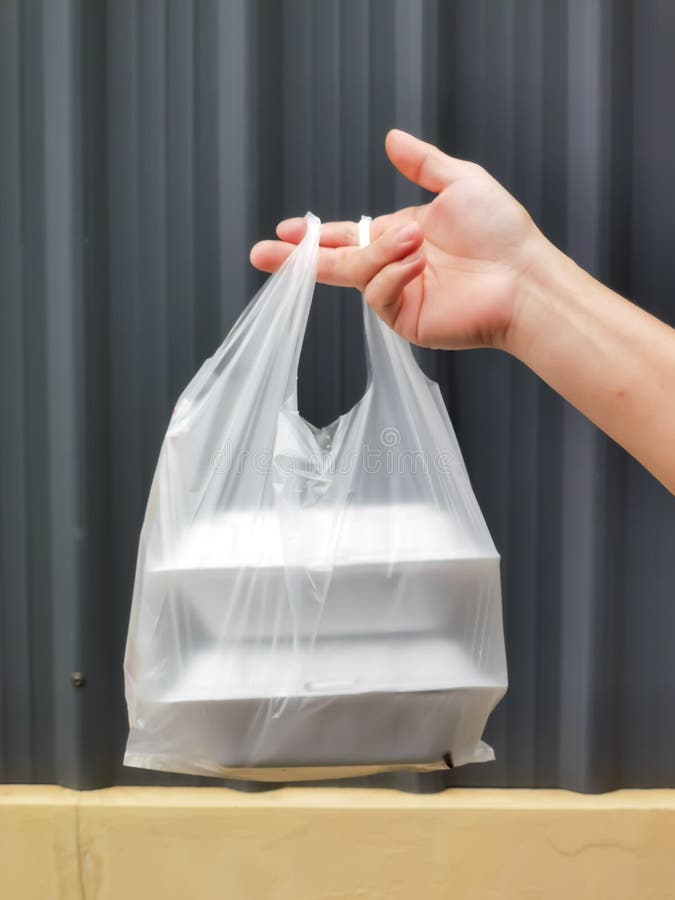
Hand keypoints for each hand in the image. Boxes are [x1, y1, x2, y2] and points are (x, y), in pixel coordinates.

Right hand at [250, 129, 545, 349]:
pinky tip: (419, 264)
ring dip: (381, 252)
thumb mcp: (460, 182)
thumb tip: (390, 139)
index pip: (348, 236)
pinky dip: (394, 274)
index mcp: (401, 236)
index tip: (283, 232)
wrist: (524, 278)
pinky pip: (379, 294)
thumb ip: (422, 163)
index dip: (315, 236)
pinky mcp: (405, 319)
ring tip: (418, 243)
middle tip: (263, 254)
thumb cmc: (501, 233)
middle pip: (335, 264)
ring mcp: (398, 295)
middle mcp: (394, 266)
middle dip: (298, 260)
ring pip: (360, 273)